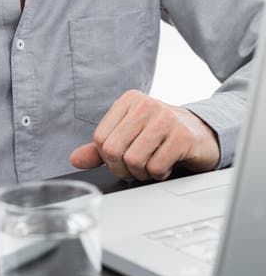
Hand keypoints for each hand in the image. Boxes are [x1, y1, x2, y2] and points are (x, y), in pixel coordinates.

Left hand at [69, 89, 219, 181]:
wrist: (201, 133)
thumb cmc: (161, 135)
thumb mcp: (129, 136)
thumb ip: (100, 148)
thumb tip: (75, 158)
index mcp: (129, 101)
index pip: (100, 138)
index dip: (108, 159)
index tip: (122, 159)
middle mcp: (146, 105)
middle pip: (113, 150)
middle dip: (123, 168)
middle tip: (137, 167)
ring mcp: (165, 118)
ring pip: (133, 160)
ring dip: (142, 172)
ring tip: (153, 163)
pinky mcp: (182, 136)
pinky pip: (156, 167)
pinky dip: (159, 174)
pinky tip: (167, 164)